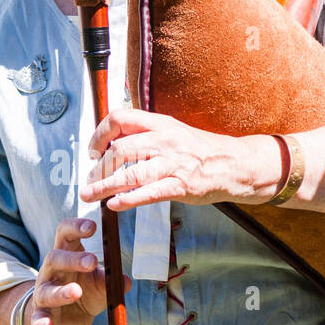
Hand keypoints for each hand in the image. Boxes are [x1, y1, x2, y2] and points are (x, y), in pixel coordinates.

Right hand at [24, 216, 130, 324]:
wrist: (65, 322)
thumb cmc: (84, 294)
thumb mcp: (101, 286)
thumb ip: (111, 281)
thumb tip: (125, 280)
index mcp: (67, 255)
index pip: (65, 233)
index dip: (76, 227)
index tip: (93, 226)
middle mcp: (51, 272)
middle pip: (54, 257)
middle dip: (73, 259)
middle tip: (92, 261)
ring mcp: (43, 293)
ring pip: (47, 289)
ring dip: (61, 291)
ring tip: (77, 292)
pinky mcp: (40, 316)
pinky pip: (38, 318)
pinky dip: (41, 321)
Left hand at [79, 108, 275, 210]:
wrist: (235, 163)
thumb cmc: (200, 150)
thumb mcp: (172, 132)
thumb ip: (145, 134)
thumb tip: (113, 143)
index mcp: (159, 124)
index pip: (120, 119)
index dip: (99, 134)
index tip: (92, 151)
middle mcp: (164, 140)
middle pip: (120, 149)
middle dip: (98, 167)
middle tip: (89, 180)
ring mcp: (173, 163)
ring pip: (131, 173)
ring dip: (105, 186)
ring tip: (90, 195)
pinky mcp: (181, 185)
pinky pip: (150, 192)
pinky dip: (129, 199)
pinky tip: (115, 205)